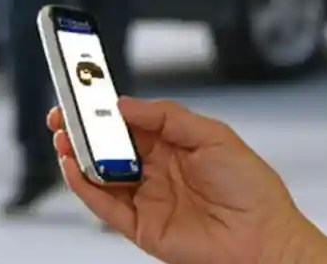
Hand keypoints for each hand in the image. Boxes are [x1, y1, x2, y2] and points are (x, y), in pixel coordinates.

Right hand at [48, 98, 326, 263]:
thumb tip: (125, 105)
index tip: (85, 92)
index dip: (107, 108)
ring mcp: (147, 198)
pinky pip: (104, 206)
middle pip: (110, 146)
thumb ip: (168, 118)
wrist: (262, 235)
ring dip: (78, 156)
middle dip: (84, 129)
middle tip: (63, 113)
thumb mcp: (213, 136)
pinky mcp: (140, 226)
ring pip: (101, 174)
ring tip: (64, 136)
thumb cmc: (250, 186)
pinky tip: (74, 168)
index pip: (132, 121)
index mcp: (175, 144)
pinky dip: (85, 187)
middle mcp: (157, 170)